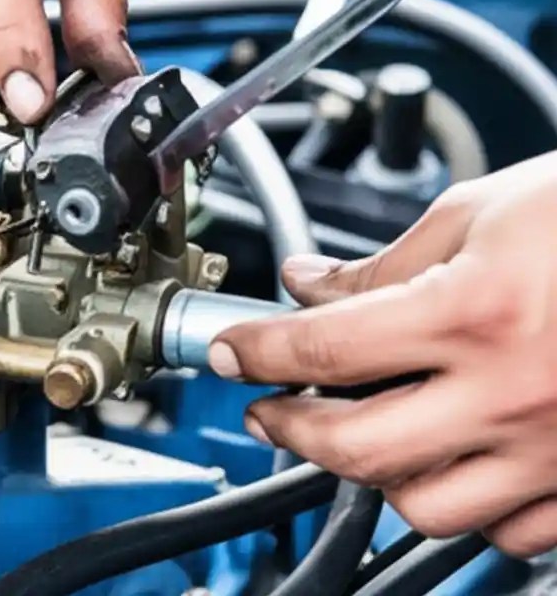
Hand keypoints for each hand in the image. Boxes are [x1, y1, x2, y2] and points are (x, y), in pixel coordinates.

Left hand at [209, 151, 556, 557]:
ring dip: (372, 473)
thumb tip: (308, 287)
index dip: (254, 352)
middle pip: (355, 448)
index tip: (228, 351)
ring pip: (424, 506)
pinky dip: (464, 503)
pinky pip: (507, 530)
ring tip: (356, 431)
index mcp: (477, 311)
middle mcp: (514, 392)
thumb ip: (384, 263)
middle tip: (267, 406)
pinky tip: (451, 460)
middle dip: (287, 428)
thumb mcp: (484, 211)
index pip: (321, 349)